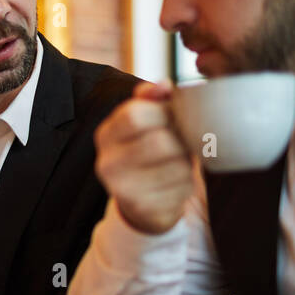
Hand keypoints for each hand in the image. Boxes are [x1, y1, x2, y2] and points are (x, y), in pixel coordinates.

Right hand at [93, 81, 193, 234]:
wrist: (141, 202)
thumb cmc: (147, 153)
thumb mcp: (144, 123)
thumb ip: (152, 99)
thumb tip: (163, 86)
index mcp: (106, 134)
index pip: (135, 114)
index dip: (164, 113)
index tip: (173, 118)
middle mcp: (107, 163)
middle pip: (160, 142)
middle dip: (181, 140)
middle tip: (184, 141)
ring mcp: (123, 189)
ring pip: (177, 166)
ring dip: (187, 163)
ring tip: (180, 162)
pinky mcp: (144, 209)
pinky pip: (182, 189)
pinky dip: (188, 183)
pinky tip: (177, 182)